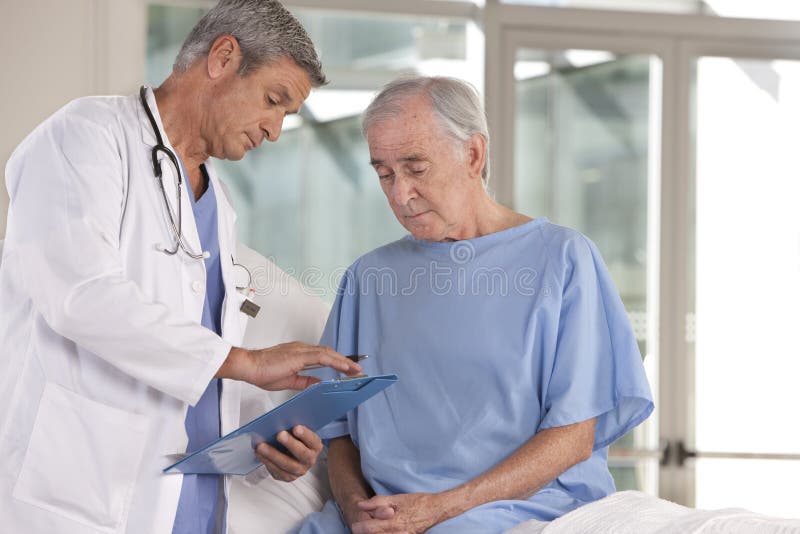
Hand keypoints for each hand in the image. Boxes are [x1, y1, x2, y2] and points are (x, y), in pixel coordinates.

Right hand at [217, 343, 361, 389]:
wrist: (248, 366)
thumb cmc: (262, 372)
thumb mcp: (289, 381)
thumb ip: (305, 382)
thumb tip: (319, 384)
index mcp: (299, 354)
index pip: (324, 356)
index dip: (338, 361)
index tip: (349, 369)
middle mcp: (302, 349)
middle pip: (329, 353)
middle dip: (345, 361)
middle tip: (358, 369)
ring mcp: (301, 350)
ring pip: (329, 353)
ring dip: (344, 361)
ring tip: (357, 369)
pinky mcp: (299, 354)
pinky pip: (323, 357)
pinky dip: (336, 361)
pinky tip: (345, 367)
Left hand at [254, 425, 321, 481]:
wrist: (293, 454)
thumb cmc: (296, 439)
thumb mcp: (299, 433)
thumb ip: (294, 428)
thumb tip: (281, 421)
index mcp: (315, 446)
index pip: (312, 440)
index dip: (305, 434)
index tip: (296, 427)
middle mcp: (310, 460)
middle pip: (301, 454)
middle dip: (290, 444)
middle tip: (279, 434)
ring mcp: (299, 471)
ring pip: (287, 465)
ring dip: (273, 455)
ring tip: (261, 446)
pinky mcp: (287, 477)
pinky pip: (277, 471)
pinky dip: (266, 461)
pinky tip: (259, 453)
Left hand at [351, 493, 447, 533]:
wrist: (436, 509)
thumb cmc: (417, 501)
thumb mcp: (396, 498)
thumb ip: (377, 502)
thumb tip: (360, 504)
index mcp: (394, 521)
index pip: (370, 528)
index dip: (359, 527)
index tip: (354, 525)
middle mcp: (398, 533)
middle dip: (366, 533)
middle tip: (360, 528)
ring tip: (372, 530)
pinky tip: (384, 531)